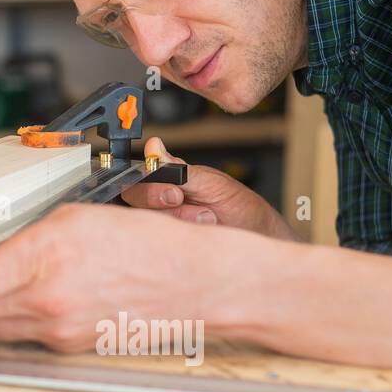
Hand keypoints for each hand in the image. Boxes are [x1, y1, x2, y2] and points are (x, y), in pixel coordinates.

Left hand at [0, 202, 251, 351]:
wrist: (198, 283)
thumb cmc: (147, 243)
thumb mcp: (76, 218)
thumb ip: (23, 237)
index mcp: (44, 257)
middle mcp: (46, 300)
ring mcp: (59, 329)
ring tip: (11, 280)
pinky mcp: (71, 346)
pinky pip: (26, 333)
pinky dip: (19, 315)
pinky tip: (40, 294)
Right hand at [121, 137, 296, 240]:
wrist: (255, 234)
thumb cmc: (236, 204)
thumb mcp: (210, 181)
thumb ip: (178, 169)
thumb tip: (154, 147)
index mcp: (164, 179)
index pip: (137, 177)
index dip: (149, 185)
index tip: (174, 191)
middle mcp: (157, 201)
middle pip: (136, 199)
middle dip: (164, 202)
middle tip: (185, 201)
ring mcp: (162, 223)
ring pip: (150, 221)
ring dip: (181, 220)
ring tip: (206, 218)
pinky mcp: (168, 244)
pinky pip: (160, 242)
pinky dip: (184, 237)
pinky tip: (201, 232)